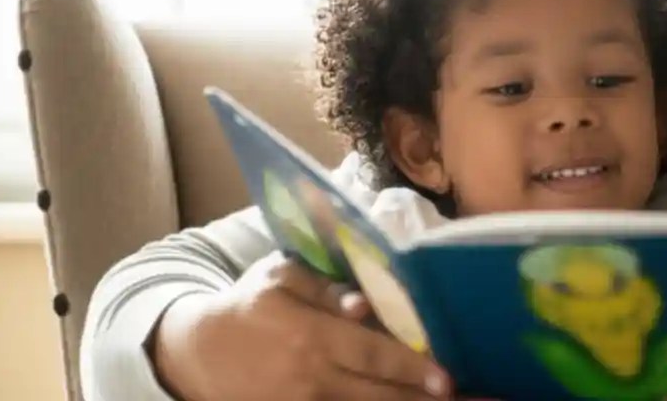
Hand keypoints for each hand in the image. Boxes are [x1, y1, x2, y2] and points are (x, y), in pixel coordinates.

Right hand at [152, 253, 452, 400]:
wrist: (194, 351)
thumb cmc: (250, 304)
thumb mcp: (282, 278)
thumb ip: (325, 288)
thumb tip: (362, 303)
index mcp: (310, 335)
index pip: (371, 354)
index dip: (411, 368)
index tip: (448, 378)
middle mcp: (309, 377)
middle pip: (377, 394)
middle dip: (422, 398)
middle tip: (471, 399)